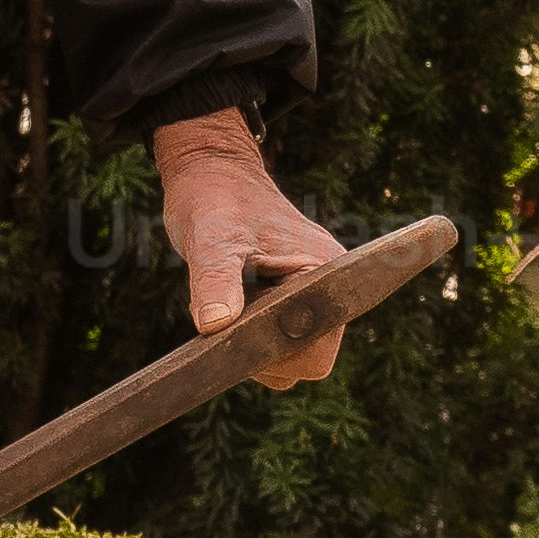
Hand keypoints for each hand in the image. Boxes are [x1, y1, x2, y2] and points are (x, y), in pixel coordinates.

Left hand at [153, 109, 348, 389]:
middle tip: (230, 310)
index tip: (243, 328)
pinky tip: (230, 302)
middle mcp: (328, 288)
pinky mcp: (292, 298)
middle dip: (263, 351)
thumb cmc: (214, 201)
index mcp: (325, 273)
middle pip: (307, 361)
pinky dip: (249, 334)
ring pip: (289, 356)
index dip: (278, 356)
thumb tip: (216, 326)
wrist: (212, 176)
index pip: (318, 353)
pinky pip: (276, 340)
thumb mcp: (210, 240)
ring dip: (253, 343)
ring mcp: (311, 295)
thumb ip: (215, 281)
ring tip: (229, 300)